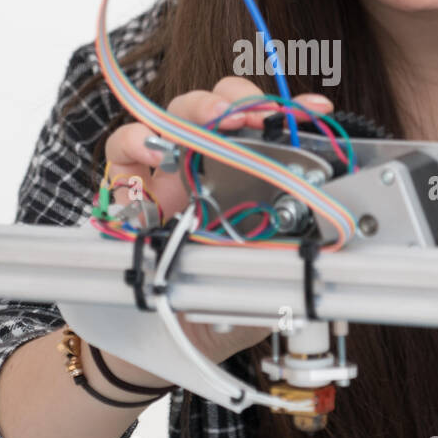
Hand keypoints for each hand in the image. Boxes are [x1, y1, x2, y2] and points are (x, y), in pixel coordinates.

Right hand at [103, 75, 333, 364]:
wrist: (177, 337)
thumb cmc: (222, 297)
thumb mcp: (262, 272)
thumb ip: (284, 247)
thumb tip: (316, 228)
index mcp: (241, 176)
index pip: (262, 124)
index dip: (286, 110)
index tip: (315, 107)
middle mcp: (202, 165)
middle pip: (215, 107)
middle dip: (234, 100)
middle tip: (246, 116)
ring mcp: (164, 172)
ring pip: (169, 117)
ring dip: (188, 114)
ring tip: (204, 124)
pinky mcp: (127, 188)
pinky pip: (121, 155)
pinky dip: (133, 146)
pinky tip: (151, 160)